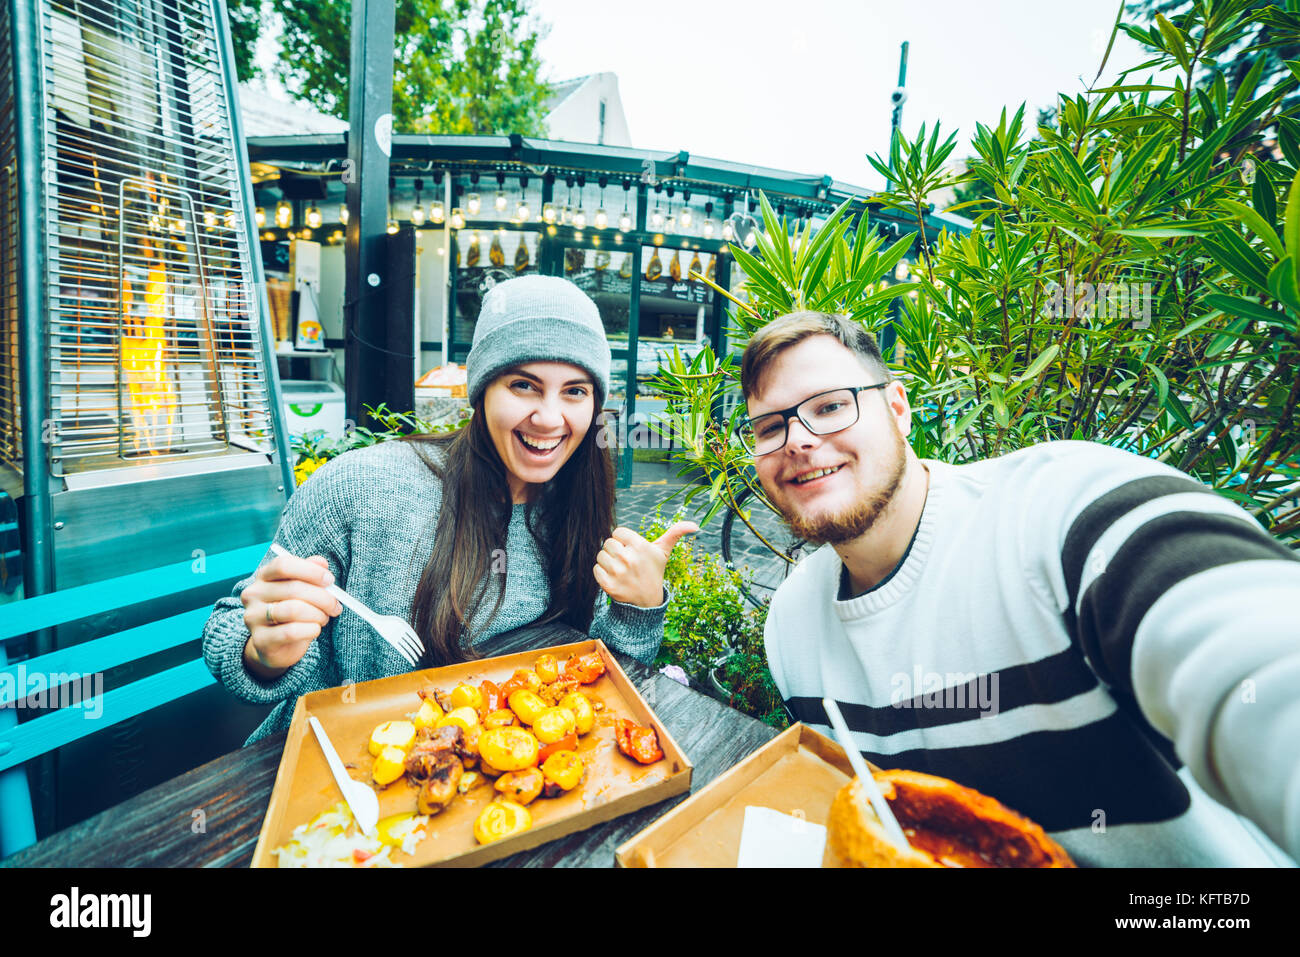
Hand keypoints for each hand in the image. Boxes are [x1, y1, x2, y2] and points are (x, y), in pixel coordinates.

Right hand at [241, 549, 342, 677]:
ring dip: (318, 614)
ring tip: (323, 618)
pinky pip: (292, 632)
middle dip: (323, 597)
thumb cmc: (292, 613)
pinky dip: (311, 630)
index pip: (283, 565)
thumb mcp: (301, 590)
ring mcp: (253, 617)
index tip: (329, 580)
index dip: (311, 571)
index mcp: (263, 576)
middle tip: (335, 606)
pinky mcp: (260, 639)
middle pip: (293, 588)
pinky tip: (314, 630)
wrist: (276, 647)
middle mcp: (253, 594)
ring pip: (294, 610)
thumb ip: (310, 573)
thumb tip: (321, 562)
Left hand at [593, 522, 697, 607]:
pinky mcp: (608, 584)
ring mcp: (618, 572)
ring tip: (621, 570)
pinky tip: (614, 578)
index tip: (632, 550)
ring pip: (601, 555)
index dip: (623, 540)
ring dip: (608, 562)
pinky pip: (596, 569)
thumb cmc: (653, 571)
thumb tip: (695, 525)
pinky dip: (602, 573)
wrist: (647, 600)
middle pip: (608, 542)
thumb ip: (676, 533)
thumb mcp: (664, 552)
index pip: (618, 532)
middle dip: (615, 550)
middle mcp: (629, 558)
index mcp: (640, 546)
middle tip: (626, 562)